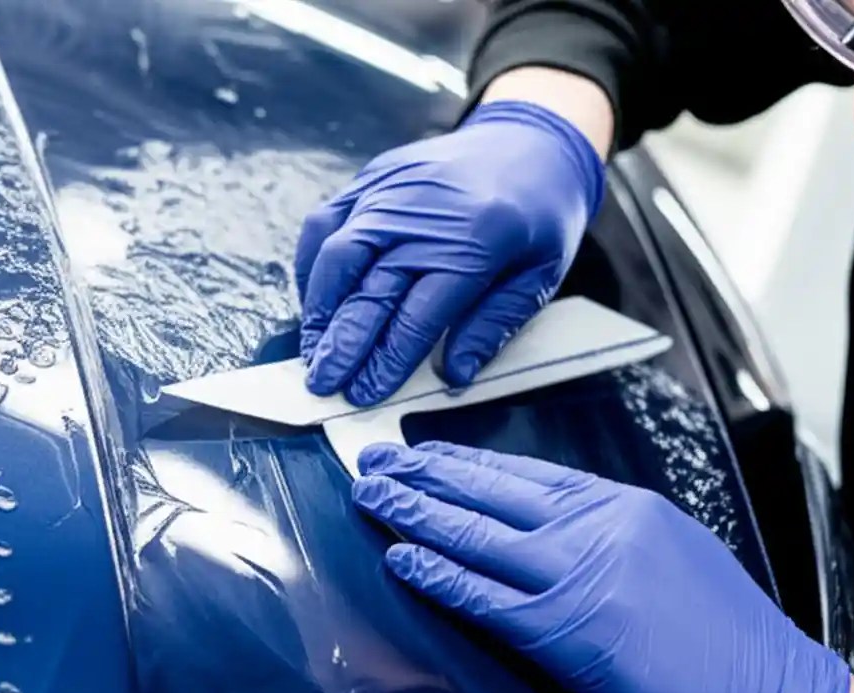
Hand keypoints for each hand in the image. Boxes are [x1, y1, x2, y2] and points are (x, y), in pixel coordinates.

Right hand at [294, 101, 604, 406]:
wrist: (535, 138)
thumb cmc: (542, 214)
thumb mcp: (539, 275)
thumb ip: (492, 326)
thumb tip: (452, 375)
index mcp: (477, 240)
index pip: (417, 315)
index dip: (387, 359)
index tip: (366, 393)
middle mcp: (425, 212)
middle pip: (369, 288)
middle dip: (342, 343)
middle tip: (324, 382)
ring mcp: (392, 189)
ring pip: (337, 254)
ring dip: (319, 308)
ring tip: (314, 348)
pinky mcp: (373, 177)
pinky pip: (326, 221)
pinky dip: (312, 263)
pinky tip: (314, 299)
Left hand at [352, 442, 851, 692]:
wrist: (770, 688)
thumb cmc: (728, 631)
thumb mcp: (671, 549)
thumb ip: (608, 528)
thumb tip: (544, 520)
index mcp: (624, 506)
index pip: (525, 472)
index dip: (465, 461)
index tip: (426, 452)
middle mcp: (596, 530)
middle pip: (488, 493)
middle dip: (424, 475)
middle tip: (375, 462)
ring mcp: (577, 577)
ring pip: (475, 536)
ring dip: (414, 514)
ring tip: (373, 498)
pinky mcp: (563, 631)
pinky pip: (483, 597)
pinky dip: (437, 576)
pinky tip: (403, 559)